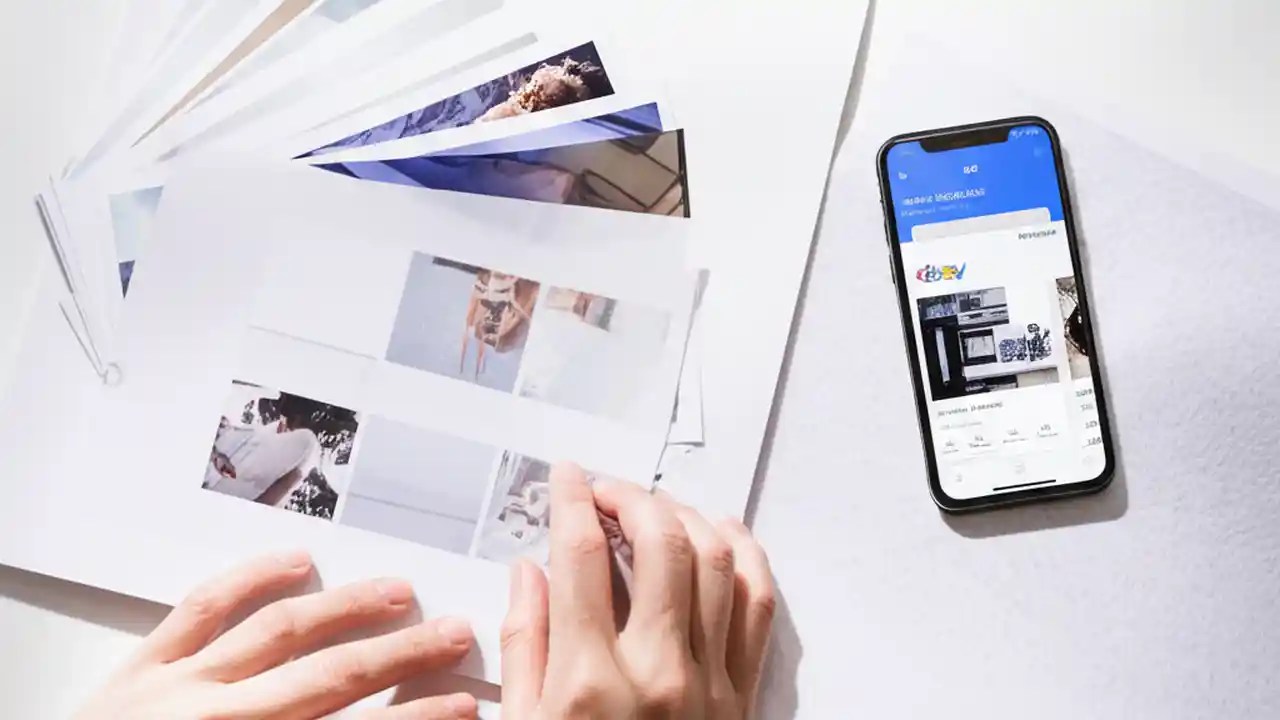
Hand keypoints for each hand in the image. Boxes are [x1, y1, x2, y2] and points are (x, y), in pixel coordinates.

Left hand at [77, 552, 477, 719]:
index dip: (417, 717)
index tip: (462, 705)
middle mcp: (221, 719)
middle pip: (333, 675)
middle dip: (403, 654)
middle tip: (453, 633)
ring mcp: (178, 686)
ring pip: (280, 631)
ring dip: (347, 607)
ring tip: (398, 591)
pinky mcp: (140, 667)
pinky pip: (202, 608)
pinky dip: (250, 578)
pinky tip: (294, 561)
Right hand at [501, 464, 775, 717]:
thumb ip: (525, 645)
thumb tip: (529, 571)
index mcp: (589, 682)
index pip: (582, 555)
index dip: (572, 499)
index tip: (566, 477)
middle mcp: (657, 672)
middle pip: (659, 542)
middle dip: (631, 496)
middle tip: (606, 489)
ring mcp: (709, 681)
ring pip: (715, 561)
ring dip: (685, 515)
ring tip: (654, 505)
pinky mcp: (743, 693)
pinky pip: (759, 603)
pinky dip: (746, 554)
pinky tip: (722, 531)